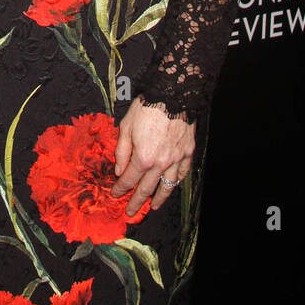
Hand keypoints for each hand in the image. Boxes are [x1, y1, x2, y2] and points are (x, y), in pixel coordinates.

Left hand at [112, 98, 194, 213]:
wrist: (173, 94)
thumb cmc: (148, 107)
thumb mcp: (126, 126)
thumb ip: (122, 151)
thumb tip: (120, 170)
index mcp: (143, 158)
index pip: (129, 179)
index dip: (121, 188)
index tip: (116, 193)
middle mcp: (161, 163)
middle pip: (147, 188)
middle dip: (137, 201)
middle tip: (130, 211)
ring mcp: (176, 159)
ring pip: (168, 185)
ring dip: (159, 198)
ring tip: (153, 206)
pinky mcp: (188, 152)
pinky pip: (183, 172)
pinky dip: (177, 181)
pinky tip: (172, 185)